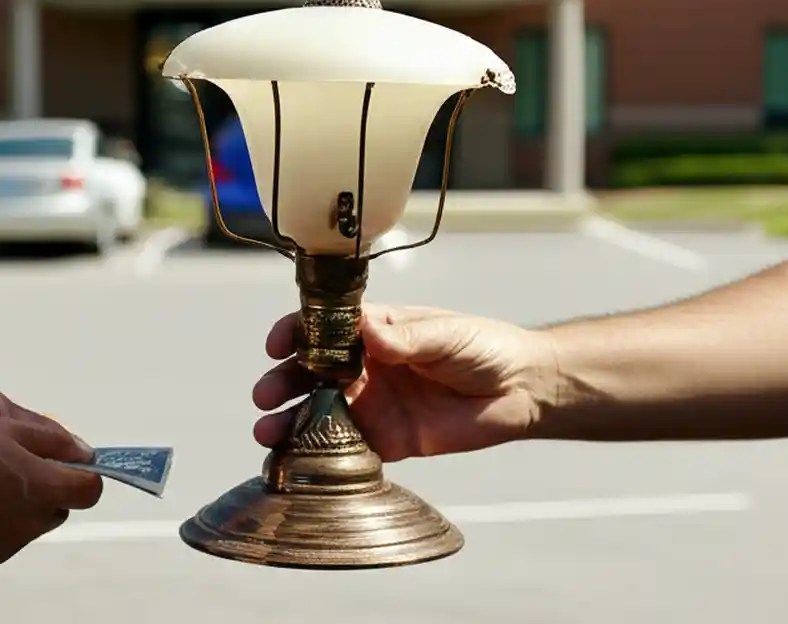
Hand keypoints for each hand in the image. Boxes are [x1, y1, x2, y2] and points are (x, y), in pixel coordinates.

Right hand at [0, 415, 102, 578]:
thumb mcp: (6, 426)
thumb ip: (54, 441)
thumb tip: (86, 453)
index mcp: (40, 489)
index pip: (89, 490)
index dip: (82, 475)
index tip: (67, 465)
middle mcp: (27, 525)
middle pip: (55, 510)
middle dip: (44, 492)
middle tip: (12, 470)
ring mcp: (1, 549)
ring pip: (23, 528)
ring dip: (15, 511)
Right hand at [252, 304, 559, 461]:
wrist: (520, 390)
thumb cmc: (484, 348)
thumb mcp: (446, 334)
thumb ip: (405, 338)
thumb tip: (368, 331)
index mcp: (373, 330)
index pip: (321, 327)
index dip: (294, 332)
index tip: (279, 343)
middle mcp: (363, 366)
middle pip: (307, 371)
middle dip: (282, 381)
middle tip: (268, 394)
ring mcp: (370, 403)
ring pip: (316, 411)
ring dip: (287, 420)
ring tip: (267, 432)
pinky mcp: (384, 440)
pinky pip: (343, 448)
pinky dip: (316, 454)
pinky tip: (295, 460)